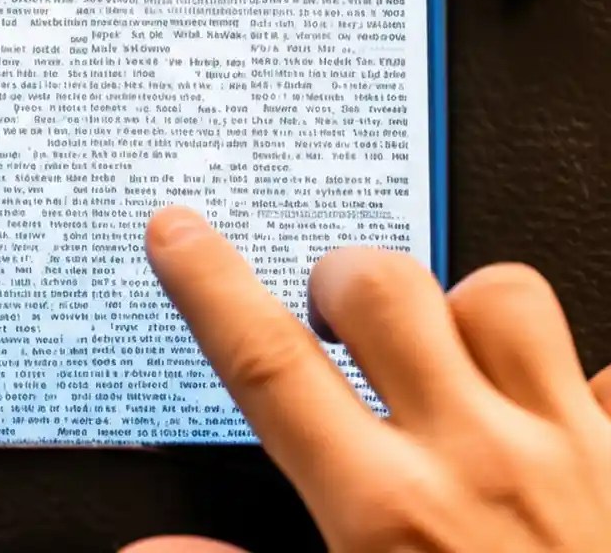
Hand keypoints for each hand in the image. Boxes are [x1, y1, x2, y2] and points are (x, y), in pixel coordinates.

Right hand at [121, 206, 610, 552]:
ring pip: (503, 296)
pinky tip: (561, 410)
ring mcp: (575, 453)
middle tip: (329, 308)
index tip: (178, 232)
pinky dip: (584, 376)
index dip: (208, 284)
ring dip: (459, 304)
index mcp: (386, 515)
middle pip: (383, 292)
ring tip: (440, 345)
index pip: (266, 363)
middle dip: (340, 276)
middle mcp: (477, 462)